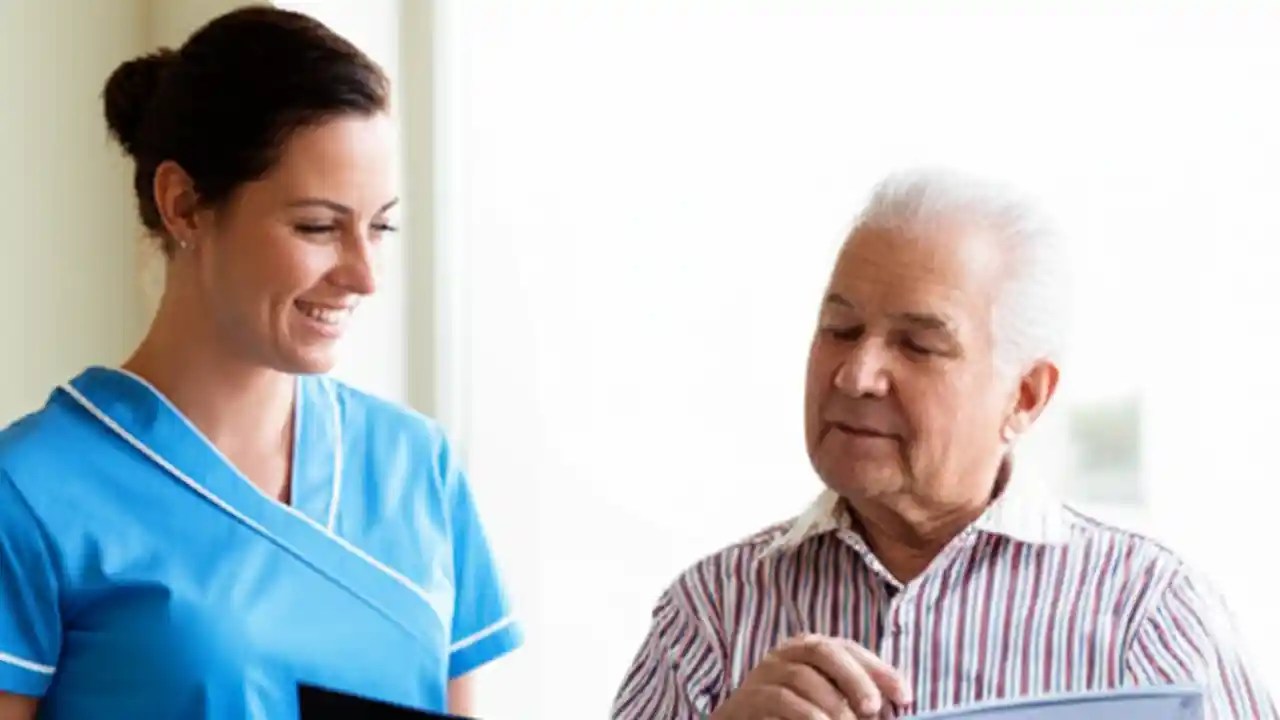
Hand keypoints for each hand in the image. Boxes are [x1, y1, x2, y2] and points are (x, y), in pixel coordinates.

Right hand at [708, 634, 911, 719]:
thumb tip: (896, 704)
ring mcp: (765, 674)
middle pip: (822, 650)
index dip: (878, 669)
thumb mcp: (827, 699)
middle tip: (874, 708)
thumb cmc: (792, 713)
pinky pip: (781, 700)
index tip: (905, 697)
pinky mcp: (751, 698)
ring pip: (802, 677)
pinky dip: (808, 716)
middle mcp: (784, 654)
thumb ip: (855, 696)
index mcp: (807, 649)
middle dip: (854, 678)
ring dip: (833, 705)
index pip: (847, 648)